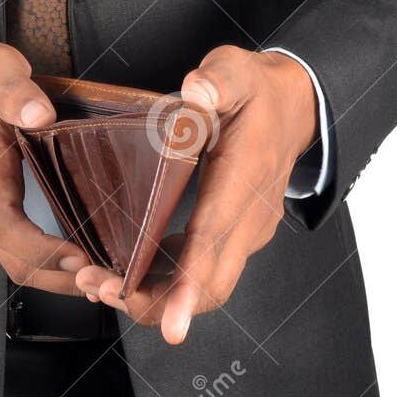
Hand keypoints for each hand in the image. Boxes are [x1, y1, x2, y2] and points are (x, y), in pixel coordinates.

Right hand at [0, 42, 89, 295]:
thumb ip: (15, 91)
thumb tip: (41, 115)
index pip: (15, 236)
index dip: (50, 254)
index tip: (87, 257)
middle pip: (22, 266)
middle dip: (66, 280)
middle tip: (112, 280)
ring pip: (21, 267)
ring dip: (61, 278)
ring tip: (105, 275)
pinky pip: (19, 254)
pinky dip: (50, 265)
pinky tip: (82, 259)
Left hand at [74, 47, 318, 341]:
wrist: (296, 105)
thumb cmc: (258, 90)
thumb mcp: (236, 71)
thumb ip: (216, 81)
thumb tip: (195, 91)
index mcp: (245, 178)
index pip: (216, 238)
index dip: (189, 283)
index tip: (171, 325)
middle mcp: (250, 217)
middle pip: (211, 283)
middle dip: (159, 302)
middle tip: (101, 290)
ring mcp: (246, 231)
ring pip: (208, 286)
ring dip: (157, 297)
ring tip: (99, 285)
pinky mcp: (236, 234)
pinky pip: (204, 271)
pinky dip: (168, 283)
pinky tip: (127, 276)